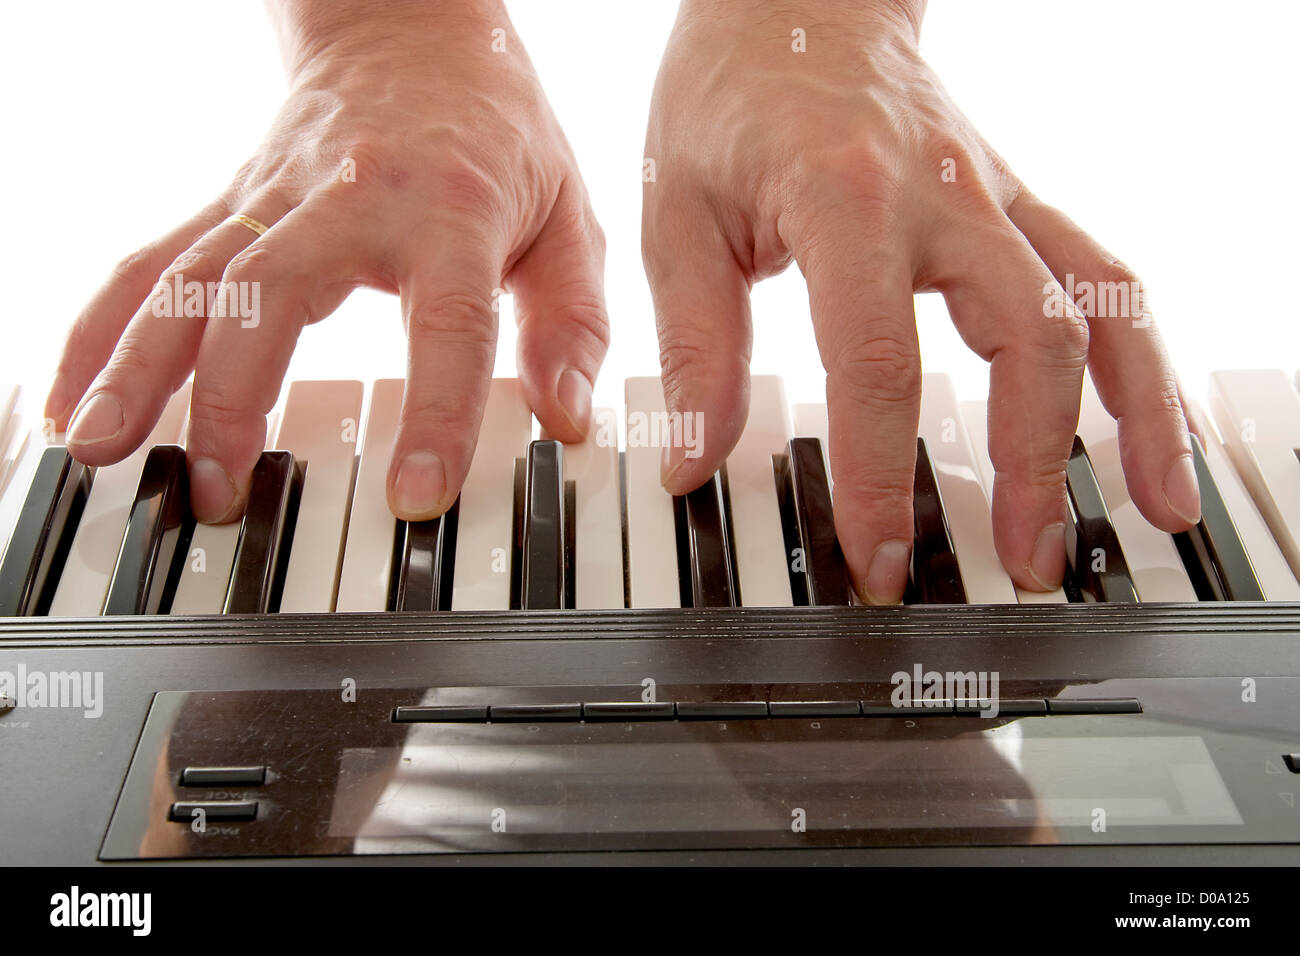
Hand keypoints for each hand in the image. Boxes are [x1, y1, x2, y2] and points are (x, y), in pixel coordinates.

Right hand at [47, 0, 607, 522]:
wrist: (413, 27)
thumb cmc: (498, 131)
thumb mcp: (568, 217)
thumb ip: (571, 323)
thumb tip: (563, 420)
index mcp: (451, 209)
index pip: (445, 320)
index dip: (434, 413)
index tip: (413, 495)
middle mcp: (349, 198)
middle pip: (273, 290)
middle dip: (235, 396)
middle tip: (222, 490)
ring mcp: (274, 195)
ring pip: (190, 275)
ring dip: (137, 366)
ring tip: (103, 449)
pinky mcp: (229, 198)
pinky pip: (152, 259)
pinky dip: (103, 325)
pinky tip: (72, 391)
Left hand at [642, 0, 1197, 602]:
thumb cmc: (730, 96)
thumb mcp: (678, 215)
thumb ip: (695, 344)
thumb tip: (694, 462)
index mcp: (845, 199)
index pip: (879, 360)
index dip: (882, 473)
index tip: (878, 555)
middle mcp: (943, 196)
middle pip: (1025, 339)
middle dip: (1031, 466)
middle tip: (1018, 564)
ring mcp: (997, 196)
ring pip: (1099, 306)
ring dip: (1130, 418)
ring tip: (1149, 514)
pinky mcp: (1020, 203)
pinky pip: (1108, 278)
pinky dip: (1143, 360)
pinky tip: (1157, 430)